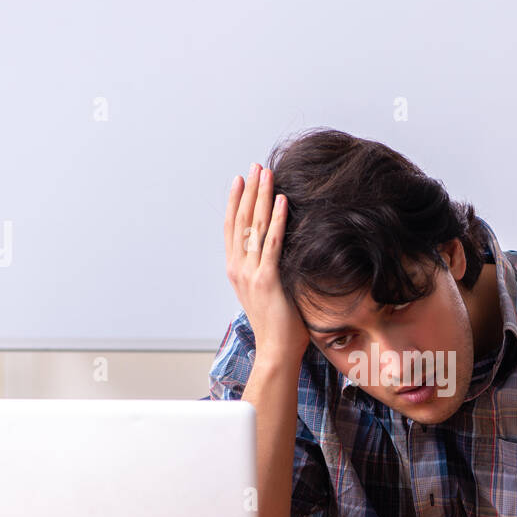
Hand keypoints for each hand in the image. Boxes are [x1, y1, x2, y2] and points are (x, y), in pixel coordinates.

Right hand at [224, 162, 308, 365]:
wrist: (276, 351)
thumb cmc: (277, 326)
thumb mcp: (265, 293)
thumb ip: (264, 271)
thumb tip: (275, 254)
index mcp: (236, 270)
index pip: (233, 228)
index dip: (236, 202)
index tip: (241, 179)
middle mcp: (239, 268)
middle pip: (242, 221)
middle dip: (249, 191)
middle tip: (256, 166)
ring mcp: (251, 273)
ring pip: (255, 226)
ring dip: (262, 196)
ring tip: (267, 174)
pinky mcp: (268, 279)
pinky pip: (272, 243)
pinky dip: (278, 220)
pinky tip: (282, 200)